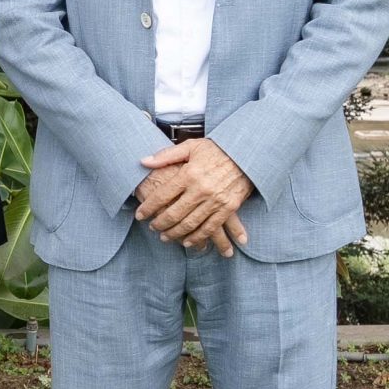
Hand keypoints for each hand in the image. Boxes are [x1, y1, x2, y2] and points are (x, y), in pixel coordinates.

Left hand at [133, 139, 254, 255]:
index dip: (148, 207)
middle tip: (152, 228)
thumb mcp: (191, 147)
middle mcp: (201, 189)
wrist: (248, 154)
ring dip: (175, 233)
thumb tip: (143, 161)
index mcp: (189, 174)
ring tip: (165, 237)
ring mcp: (215, 200)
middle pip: (174, 214)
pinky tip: (188, 242)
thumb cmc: (217, 149)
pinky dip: (198, 238)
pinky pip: (210, 227)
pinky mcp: (229, 208)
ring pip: (190, 224)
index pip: (162, 196)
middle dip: (159, 224)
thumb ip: (166, 156)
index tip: (140, 215)